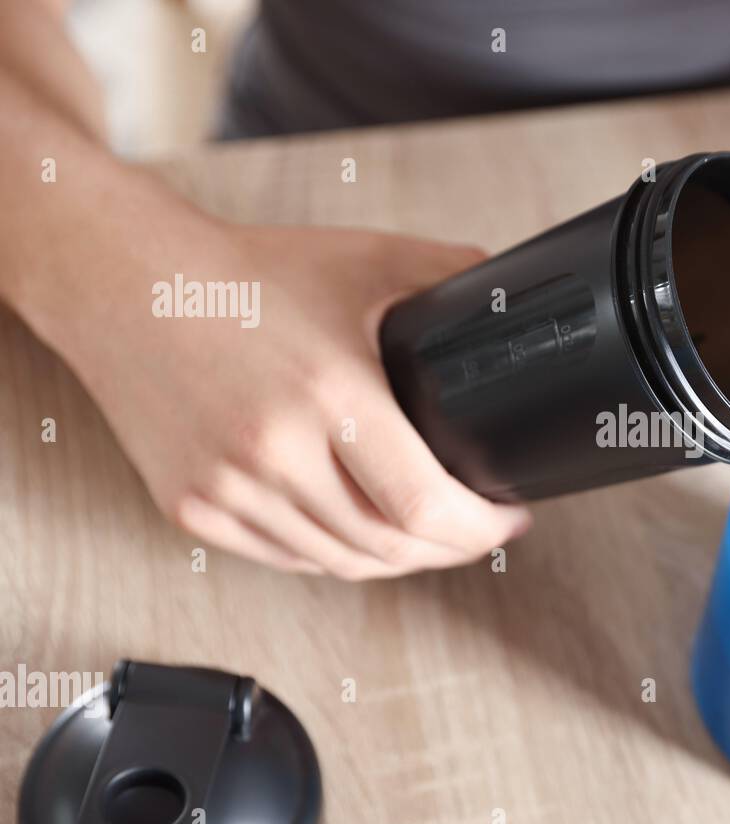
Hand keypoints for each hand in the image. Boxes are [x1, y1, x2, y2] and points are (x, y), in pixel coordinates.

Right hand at [56, 222, 531, 578]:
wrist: (126, 281)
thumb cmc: (249, 273)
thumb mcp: (364, 260)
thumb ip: (446, 277)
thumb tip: (507, 303)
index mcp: (327, 394)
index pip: (423, 507)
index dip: (480, 529)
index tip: (509, 520)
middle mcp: (272, 452)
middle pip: (387, 548)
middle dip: (451, 550)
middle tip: (479, 530)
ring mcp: (225, 489)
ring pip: (339, 563)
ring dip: (397, 559)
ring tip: (429, 535)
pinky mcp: (192, 508)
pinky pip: (287, 558)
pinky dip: (335, 554)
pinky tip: (362, 532)